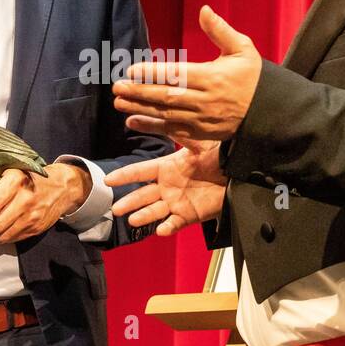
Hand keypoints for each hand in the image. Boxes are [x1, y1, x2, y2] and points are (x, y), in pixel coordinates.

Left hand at [0, 162, 91, 244]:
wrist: (62, 187)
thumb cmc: (31, 176)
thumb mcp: (12, 169)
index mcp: (16, 182)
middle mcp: (24, 200)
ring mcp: (32, 217)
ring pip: (1, 235)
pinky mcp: (36, 228)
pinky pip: (12, 239)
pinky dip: (2, 237)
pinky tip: (1, 228)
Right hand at [106, 139, 225, 236]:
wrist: (236, 175)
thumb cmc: (216, 157)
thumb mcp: (196, 142)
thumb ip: (177, 131)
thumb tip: (160, 115)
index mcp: (166, 168)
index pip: (140, 171)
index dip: (124, 175)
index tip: (108, 179)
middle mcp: (167, 187)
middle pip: (142, 195)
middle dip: (129, 201)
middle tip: (115, 207)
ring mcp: (176, 202)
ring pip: (154, 211)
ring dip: (143, 216)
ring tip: (132, 220)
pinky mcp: (188, 216)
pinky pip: (175, 224)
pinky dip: (167, 228)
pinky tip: (161, 230)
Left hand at [111, 5, 261, 142]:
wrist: (269, 111)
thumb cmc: (253, 76)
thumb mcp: (242, 48)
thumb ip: (220, 30)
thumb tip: (204, 9)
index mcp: (213, 77)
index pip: (177, 74)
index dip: (153, 73)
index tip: (132, 70)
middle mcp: (206, 100)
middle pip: (167, 97)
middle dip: (140, 92)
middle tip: (117, 87)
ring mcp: (203, 119)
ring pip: (166, 115)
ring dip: (140, 109)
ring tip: (119, 102)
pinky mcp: (201, 134)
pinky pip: (172, 131)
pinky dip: (152, 127)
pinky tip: (132, 121)